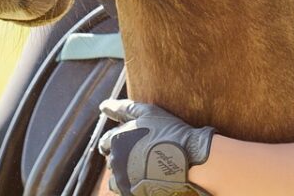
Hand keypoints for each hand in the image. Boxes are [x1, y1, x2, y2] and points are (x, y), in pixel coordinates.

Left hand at [97, 99, 215, 195]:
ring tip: (146, 169)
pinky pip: (126, 190)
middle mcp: (116, 160)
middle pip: (112, 160)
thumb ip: (123, 108)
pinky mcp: (132, 194)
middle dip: (123, 157)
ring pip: (116, 178)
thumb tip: (103, 106)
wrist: (190, 160)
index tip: (131, 143)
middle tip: (143, 155)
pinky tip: (150, 178)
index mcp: (117, 139)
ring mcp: (123, 180)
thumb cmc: (170, 132)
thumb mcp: (148, 113)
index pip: (105, 143)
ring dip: (126, 174)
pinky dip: (134, 185)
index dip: (117, 142)